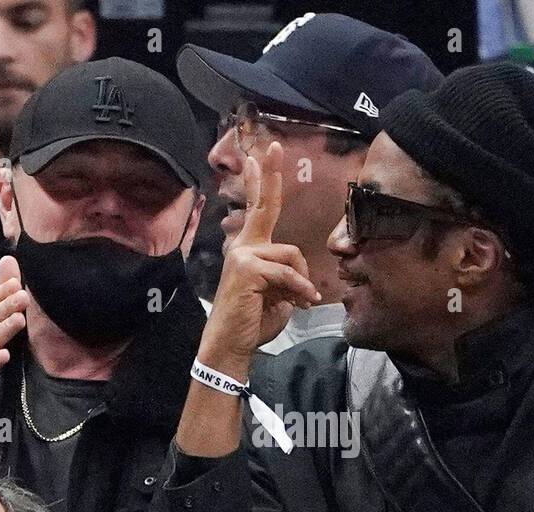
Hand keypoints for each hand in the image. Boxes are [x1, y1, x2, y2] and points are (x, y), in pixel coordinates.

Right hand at [202, 141, 318, 370]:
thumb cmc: (254, 321)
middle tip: (275, 146)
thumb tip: (300, 275)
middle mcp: (243, 246)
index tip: (262, 155)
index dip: (261, 182)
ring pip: (291, 253)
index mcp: (250, 249)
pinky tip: (303, 303)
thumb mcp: (278, 295)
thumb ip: (288, 276)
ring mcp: (243, 255)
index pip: (258, 210)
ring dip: (302, 280)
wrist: (231, 344)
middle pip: (263, 205)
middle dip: (270, 175)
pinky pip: (287, 272)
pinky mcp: (248, 268)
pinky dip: (300, 289)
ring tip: (300, 300)